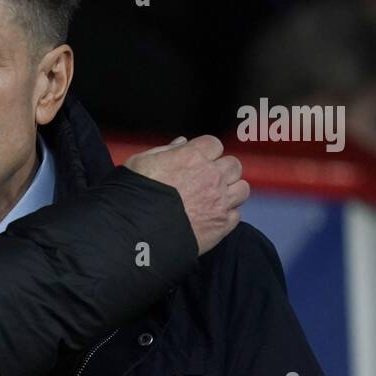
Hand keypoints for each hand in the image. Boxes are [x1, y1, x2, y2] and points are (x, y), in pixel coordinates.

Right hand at [125, 135, 248, 254]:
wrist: (137, 233)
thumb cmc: (133, 196)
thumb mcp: (139, 163)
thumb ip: (164, 150)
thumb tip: (182, 143)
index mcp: (192, 157)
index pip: (214, 144)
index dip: (206, 152)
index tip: (197, 161)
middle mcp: (211, 176)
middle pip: (233, 165)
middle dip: (222, 170)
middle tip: (206, 180)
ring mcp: (219, 201)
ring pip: (242, 188)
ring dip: (231, 191)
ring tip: (214, 199)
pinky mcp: (221, 225)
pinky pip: (236, 214)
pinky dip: (227, 215)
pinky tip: (211, 217)